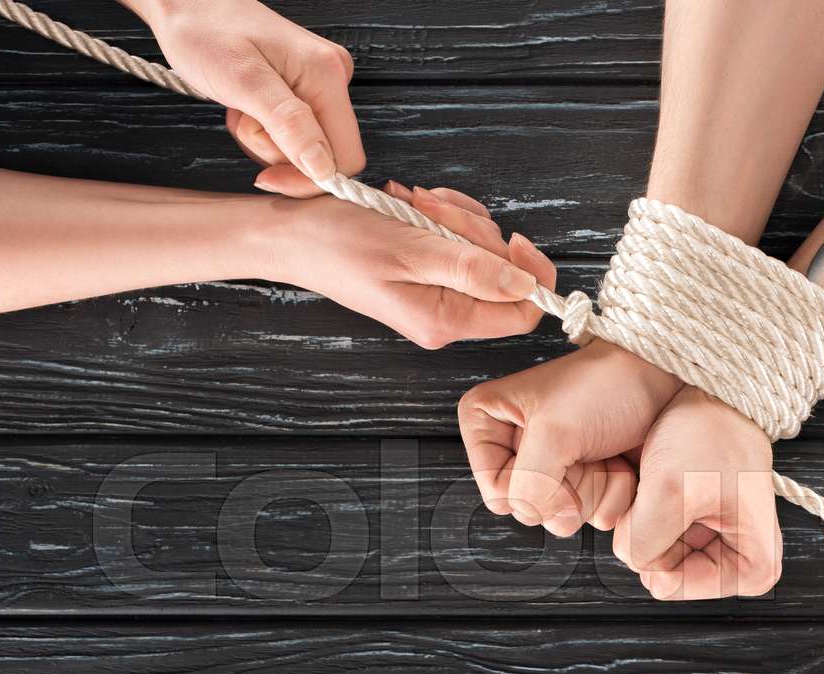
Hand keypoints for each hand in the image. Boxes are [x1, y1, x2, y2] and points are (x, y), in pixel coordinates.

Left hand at [126, 0, 363, 195]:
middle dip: (282, 155)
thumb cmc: (204, 31)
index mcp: (327, 74)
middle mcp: (333, 79)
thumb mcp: (243, 81)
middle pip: (327, 155)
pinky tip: (247, 106)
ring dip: (267, 142)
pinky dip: (266, 131)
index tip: (267, 175)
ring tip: (242, 108)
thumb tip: (324, 168)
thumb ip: (289, 125)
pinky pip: (296, 133)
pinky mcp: (306, 89)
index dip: (309, 178)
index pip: (345, 157)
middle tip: (245, 122)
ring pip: (307, 148)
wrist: (186, 4)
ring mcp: (321, 84)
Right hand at [266, 181, 550, 347]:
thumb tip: (526, 285)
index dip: (530, 274)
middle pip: (502, 273)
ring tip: (415, 205)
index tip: (515, 238)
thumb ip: (472, 269)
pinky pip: (459, 241)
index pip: (521, 312)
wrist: (293, 235)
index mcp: (445, 320)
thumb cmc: (339, 242)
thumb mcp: (411, 248)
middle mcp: (445, 316)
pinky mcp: (427, 275)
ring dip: (455, 217)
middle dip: (475, 230)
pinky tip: (412, 206)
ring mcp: (437, 295)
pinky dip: (442, 216)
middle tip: (432, 209)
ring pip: (481, 251)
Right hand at [458, 340, 683, 536]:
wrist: (658, 377)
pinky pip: (591, 516)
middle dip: (568, 486)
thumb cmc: (606, 385)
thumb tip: (535, 517)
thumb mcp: (555, 431)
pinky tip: (618, 463)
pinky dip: (612, 494)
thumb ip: (531, 484)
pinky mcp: (583, 480)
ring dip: (593, 489)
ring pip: (561, 518)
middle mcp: (511, 446)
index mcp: (486, 423)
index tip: (559, 451)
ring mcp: (549, 466)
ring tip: (602, 451)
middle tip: (583, 446)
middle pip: (530, 509)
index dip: (535, 484)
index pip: (498, 494)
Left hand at [614, 387, 781, 598]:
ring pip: (655, 551)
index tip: (663, 507)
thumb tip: (631, 558)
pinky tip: (657, 479)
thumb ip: (644, 542)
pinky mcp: (699, 524)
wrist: (714, 392)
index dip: (653, 550)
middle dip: (649, 532)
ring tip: (661, 480)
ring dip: (646, 517)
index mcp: (754, 567)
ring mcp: (718, 542)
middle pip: (664, 570)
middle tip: (660, 488)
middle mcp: (741, 561)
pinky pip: (656, 531)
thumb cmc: (710, 433)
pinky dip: (647, 508)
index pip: (673, 585)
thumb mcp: (672, 491)